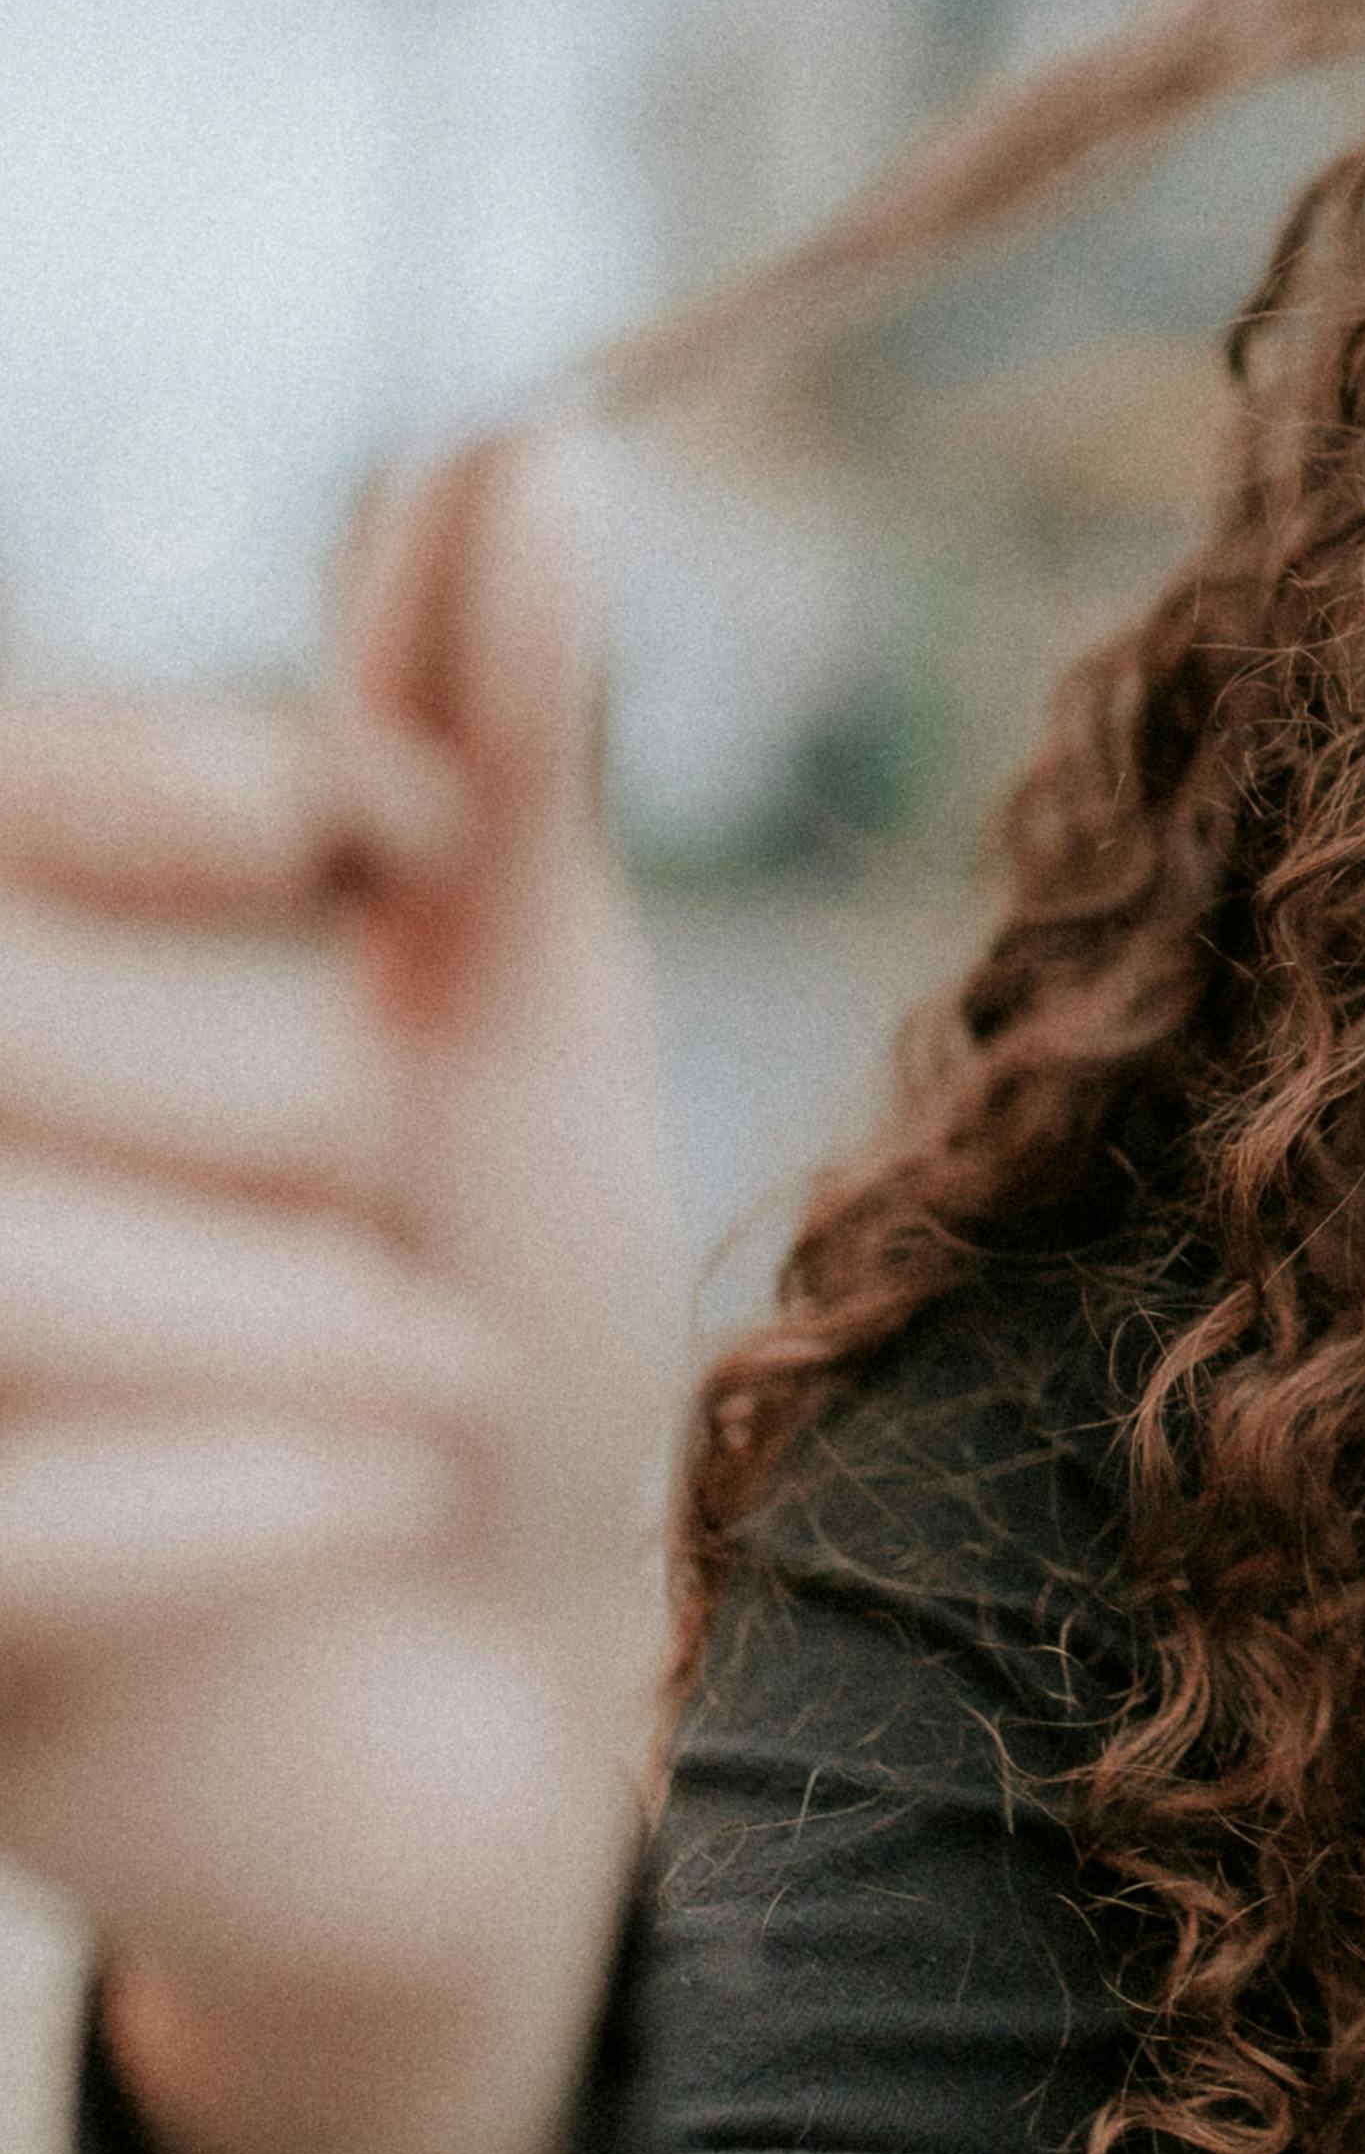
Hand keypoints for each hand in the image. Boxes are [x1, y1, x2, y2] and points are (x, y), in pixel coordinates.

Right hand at [0, 438, 690, 2153]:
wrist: (509, 1703)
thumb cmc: (483, 1317)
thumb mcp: (508, 1013)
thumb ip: (482, 756)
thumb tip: (525, 450)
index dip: (158, 784)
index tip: (392, 831)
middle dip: (257, 1081)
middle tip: (396, 1189)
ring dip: (267, 1308)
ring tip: (423, 1374)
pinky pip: (11, 1525)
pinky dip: (232, 1498)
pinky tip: (384, 1489)